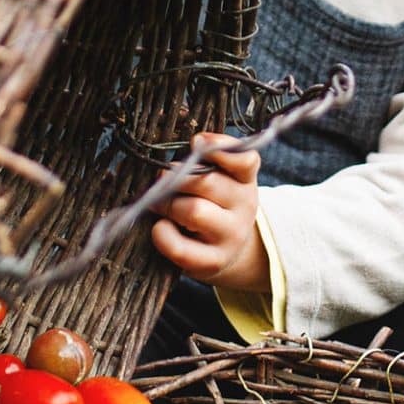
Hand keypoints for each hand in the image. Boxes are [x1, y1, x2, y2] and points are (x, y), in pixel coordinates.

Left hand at [151, 133, 266, 292]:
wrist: (224, 251)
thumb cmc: (210, 206)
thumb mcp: (216, 180)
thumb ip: (202, 161)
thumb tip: (183, 148)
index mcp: (245, 180)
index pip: (245, 159)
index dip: (220, 147)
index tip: (195, 142)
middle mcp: (245, 207)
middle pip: (207, 182)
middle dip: (175, 178)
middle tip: (159, 180)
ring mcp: (232, 236)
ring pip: (194, 211)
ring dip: (166, 205)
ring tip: (158, 205)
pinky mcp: (214, 261)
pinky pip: (180, 247)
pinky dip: (162, 235)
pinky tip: (160, 228)